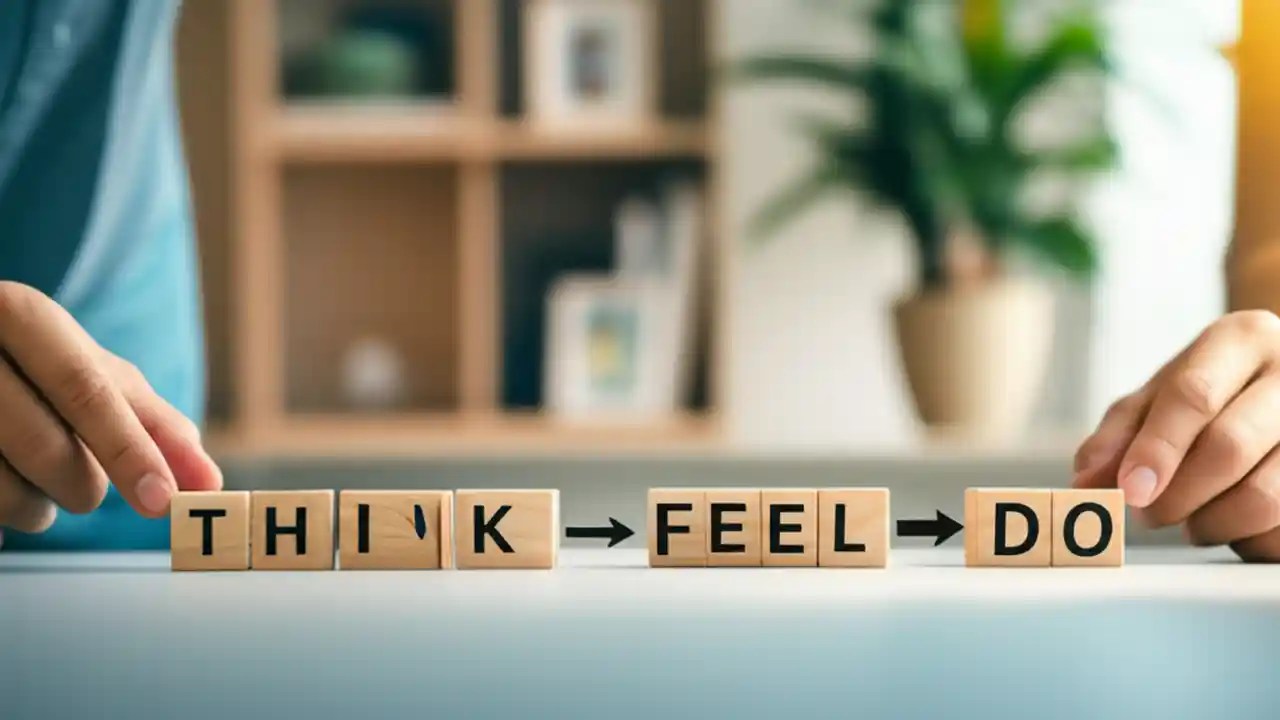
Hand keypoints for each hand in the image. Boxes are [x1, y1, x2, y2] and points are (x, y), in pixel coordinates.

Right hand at [0, 282, 221, 539]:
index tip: (163, 501)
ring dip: (33, 510)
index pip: (85, 391)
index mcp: (21, 316)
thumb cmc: (28, 364)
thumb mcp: (90, 373)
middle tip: (86, 492)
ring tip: (37, 492)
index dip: (129, 450)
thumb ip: (153, 423)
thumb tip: (208, 480)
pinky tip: (2, 493)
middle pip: (43, 444)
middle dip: (81, 486)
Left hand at [1074, 310, 1279, 561]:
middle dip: (1177, 495)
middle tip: (1148, 515)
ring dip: (1213, 524)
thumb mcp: (1161, 396)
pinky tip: (1238, 526)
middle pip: (1229, 447)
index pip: (1193, 395)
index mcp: (1243, 337)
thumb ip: (1119, 434)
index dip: (1157, 449)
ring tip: (1192, 521)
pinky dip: (1252, 540)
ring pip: (1266, 496)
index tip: (1129, 491)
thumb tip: (1086, 482)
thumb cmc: (1215, 392)